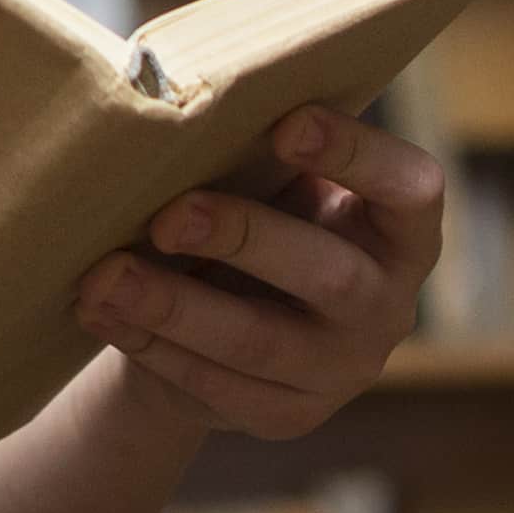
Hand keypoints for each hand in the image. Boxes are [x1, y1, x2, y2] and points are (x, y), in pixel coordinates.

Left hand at [73, 105, 443, 438]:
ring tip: (104, 276)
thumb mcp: (279, 183)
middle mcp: (388, 306)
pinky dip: (150, 344)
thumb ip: (262, 153)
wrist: (232, 317)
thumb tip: (184, 98)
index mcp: (400, 230)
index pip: (413, 190)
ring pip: (259, 344)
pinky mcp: (286, 414)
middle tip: (167, 217)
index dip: (357, 154)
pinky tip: (101, 312)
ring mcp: (341, 370)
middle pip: (330, 275)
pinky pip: (216, 384)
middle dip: (242, 239)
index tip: (286, 123)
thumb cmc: (261, 215)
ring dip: (174, 306)